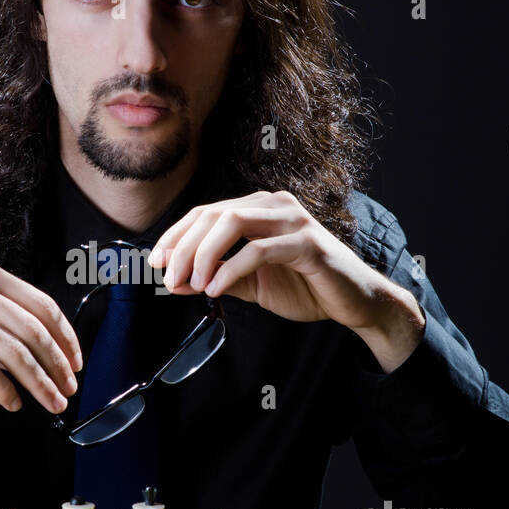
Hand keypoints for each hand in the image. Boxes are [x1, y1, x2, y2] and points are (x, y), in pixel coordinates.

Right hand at [0, 259, 81, 412]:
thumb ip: (2, 319)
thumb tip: (50, 351)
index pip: (41, 305)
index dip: (66, 338)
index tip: (76, 364)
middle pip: (32, 331)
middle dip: (57, 366)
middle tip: (69, 391)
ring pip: (13, 352)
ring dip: (39, 383)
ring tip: (50, 403)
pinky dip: (5, 391)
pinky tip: (13, 403)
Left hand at [148, 190, 425, 371]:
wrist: (353, 302)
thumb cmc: (305, 287)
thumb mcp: (250, 284)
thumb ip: (214, 278)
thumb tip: (174, 281)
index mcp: (258, 209)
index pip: (205, 212)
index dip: (176, 235)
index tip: (155, 261)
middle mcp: (274, 205)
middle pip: (213, 214)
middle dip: (184, 247)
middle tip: (168, 277)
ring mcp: (293, 220)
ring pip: (233, 223)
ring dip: (204, 254)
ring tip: (191, 283)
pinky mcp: (308, 242)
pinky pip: (259, 249)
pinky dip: (231, 269)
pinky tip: (216, 288)